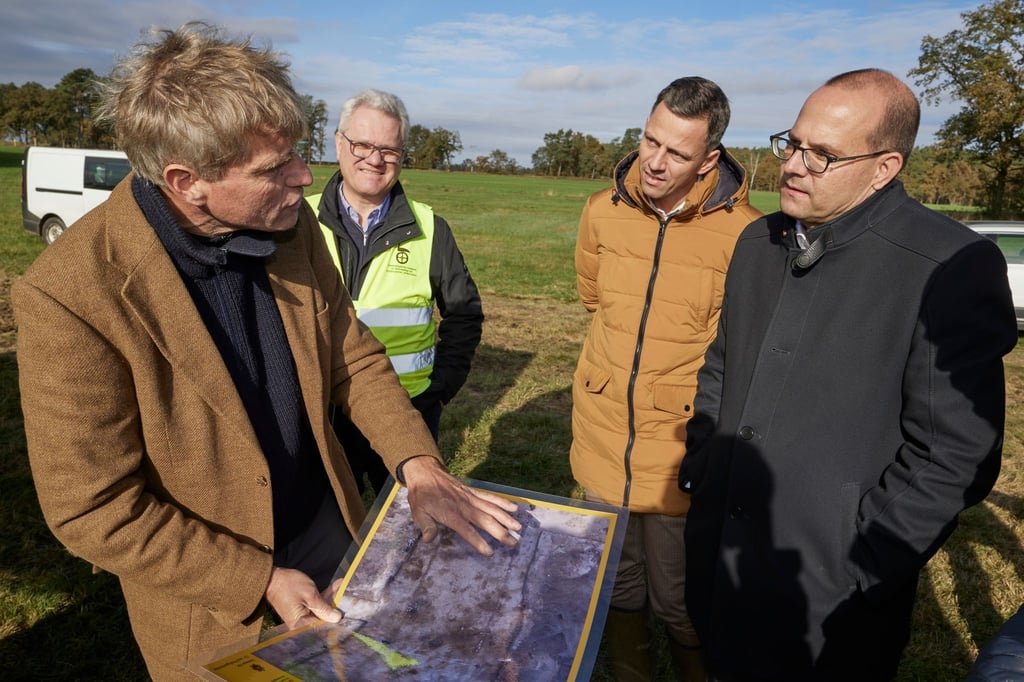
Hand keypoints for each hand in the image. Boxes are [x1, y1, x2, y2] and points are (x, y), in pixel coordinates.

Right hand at [265, 567, 343, 629]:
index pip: (323, 628)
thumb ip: (324, 608)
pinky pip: (316, 605)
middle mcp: (301, 624)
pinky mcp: (302, 609)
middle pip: (323, 619)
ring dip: (332, 598)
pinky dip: (324, 597)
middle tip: (350, 597)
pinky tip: (336, 586)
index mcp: (301, 625)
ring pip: (321, 610)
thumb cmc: (289, 586)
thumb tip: (337, 618)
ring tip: (343, 586)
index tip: (350, 616)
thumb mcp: (310, 595)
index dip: (337, 622)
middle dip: (336, 607)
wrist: (272, 578)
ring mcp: (302, 616)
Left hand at [402, 456, 521, 555]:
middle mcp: (464, 506)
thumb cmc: (422, 496)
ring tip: (518, 528)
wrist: (425, 472)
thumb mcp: (418, 512)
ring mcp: (470, 498)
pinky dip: (502, 503)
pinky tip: (514, 508)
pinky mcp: (473, 492)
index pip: (467, 530)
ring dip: (506, 518)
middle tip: (513, 542)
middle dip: (500, 532)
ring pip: (491, 509)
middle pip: (485, 520)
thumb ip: (426, 526)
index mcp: (451, 514)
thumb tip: (429, 540)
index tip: (489, 552)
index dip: (478, 541)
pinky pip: (490, 498)